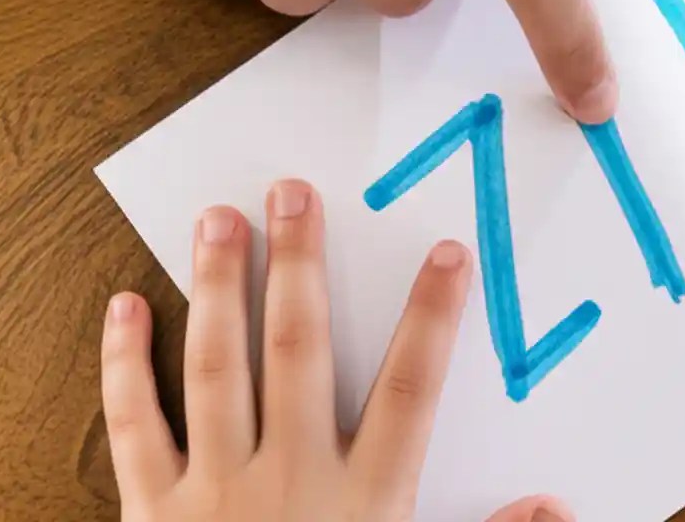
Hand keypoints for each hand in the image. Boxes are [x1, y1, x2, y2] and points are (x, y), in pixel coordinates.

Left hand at [100, 179, 571, 521]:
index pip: (412, 391)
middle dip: (302, 268)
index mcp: (363, 502)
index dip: (434, 318)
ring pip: (218, 369)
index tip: (446, 254)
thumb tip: (560, 506)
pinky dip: (125, 366)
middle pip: (301, 352)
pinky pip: (132, 428)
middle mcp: (290, 480)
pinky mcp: (151, 514)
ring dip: (220, 289)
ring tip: (220, 221)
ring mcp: (214, 491)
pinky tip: (125, 306)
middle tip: (295, 194)